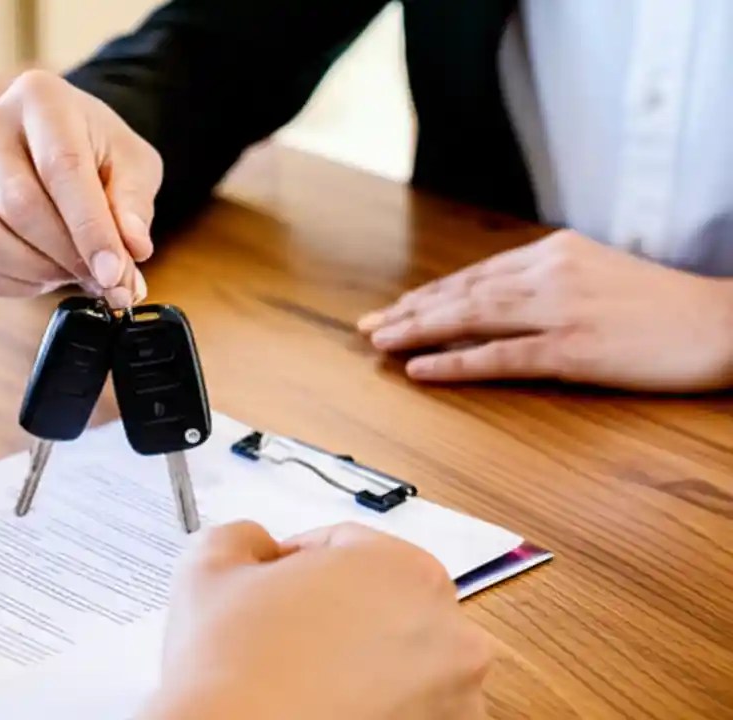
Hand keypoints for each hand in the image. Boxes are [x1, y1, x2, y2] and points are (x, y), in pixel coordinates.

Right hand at [0, 70, 160, 306]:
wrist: (58, 148)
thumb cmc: (96, 152)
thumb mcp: (133, 164)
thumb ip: (133, 204)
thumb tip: (132, 248)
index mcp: (38, 98)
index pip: (60, 167)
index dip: (90, 228)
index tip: (115, 271)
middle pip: (18, 205)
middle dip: (66, 254)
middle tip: (103, 277)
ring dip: (36, 271)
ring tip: (72, 269)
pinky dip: (15, 285)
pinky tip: (44, 273)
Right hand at [143, 522, 492, 719]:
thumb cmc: (232, 670)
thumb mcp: (209, 566)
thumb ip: (243, 537)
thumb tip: (257, 546)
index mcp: (402, 568)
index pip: (346, 546)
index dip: (297, 563)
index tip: (274, 586)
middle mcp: (448, 629)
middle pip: (384, 602)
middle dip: (338, 612)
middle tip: (286, 634)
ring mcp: (455, 694)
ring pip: (402, 662)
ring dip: (363, 663)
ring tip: (304, 678)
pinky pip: (409, 710)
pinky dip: (378, 707)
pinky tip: (327, 706)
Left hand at [357, 230, 732, 390]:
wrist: (723, 323)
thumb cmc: (663, 306)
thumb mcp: (599, 275)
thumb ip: (550, 282)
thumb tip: (498, 301)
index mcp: (556, 251)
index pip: (477, 275)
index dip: (431, 294)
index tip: (396, 309)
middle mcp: (551, 273)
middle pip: (463, 293)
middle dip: (410, 311)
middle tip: (368, 328)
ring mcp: (560, 310)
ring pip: (471, 318)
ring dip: (418, 332)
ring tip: (380, 344)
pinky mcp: (573, 348)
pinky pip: (499, 357)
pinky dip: (454, 363)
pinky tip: (420, 369)